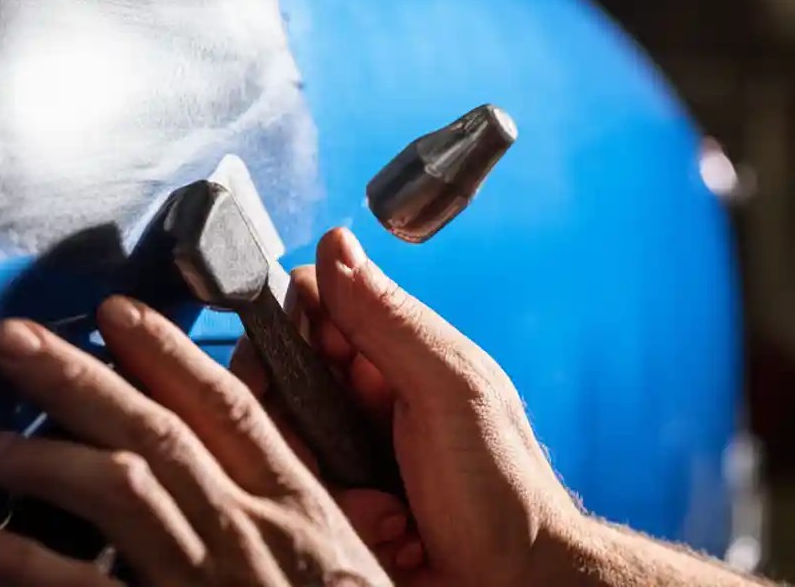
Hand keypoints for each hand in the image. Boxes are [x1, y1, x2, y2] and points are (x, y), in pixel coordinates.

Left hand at [0, 297, 389, 585]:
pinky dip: (21, 566)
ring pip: (123, 496)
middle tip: (14, 342)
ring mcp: (208, 584)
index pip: (229, 410)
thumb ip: (290, 507)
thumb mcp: (339, 558)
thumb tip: (245, 454)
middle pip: (158, 437)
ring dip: (45, 460)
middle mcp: (251, 535)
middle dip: (80, 380)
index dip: (169, 354)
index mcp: (299, 509)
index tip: (117, 313)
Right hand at [230, 228, 579, 586]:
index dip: (281, 335)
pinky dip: (343, 522)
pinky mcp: (338, 505)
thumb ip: (387, 319)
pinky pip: (300, 499)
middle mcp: (361, 397)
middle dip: (303, 432)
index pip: (303, 308)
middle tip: (339, 462)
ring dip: (333, 487)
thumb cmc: (504, 491)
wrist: (517, 586)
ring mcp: (348, 452)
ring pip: (281, 445)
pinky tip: (392, 536)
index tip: (280, 376)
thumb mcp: (447, 390)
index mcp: (390, 354)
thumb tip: (336, 242)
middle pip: (277, 381)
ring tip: (390, 514)